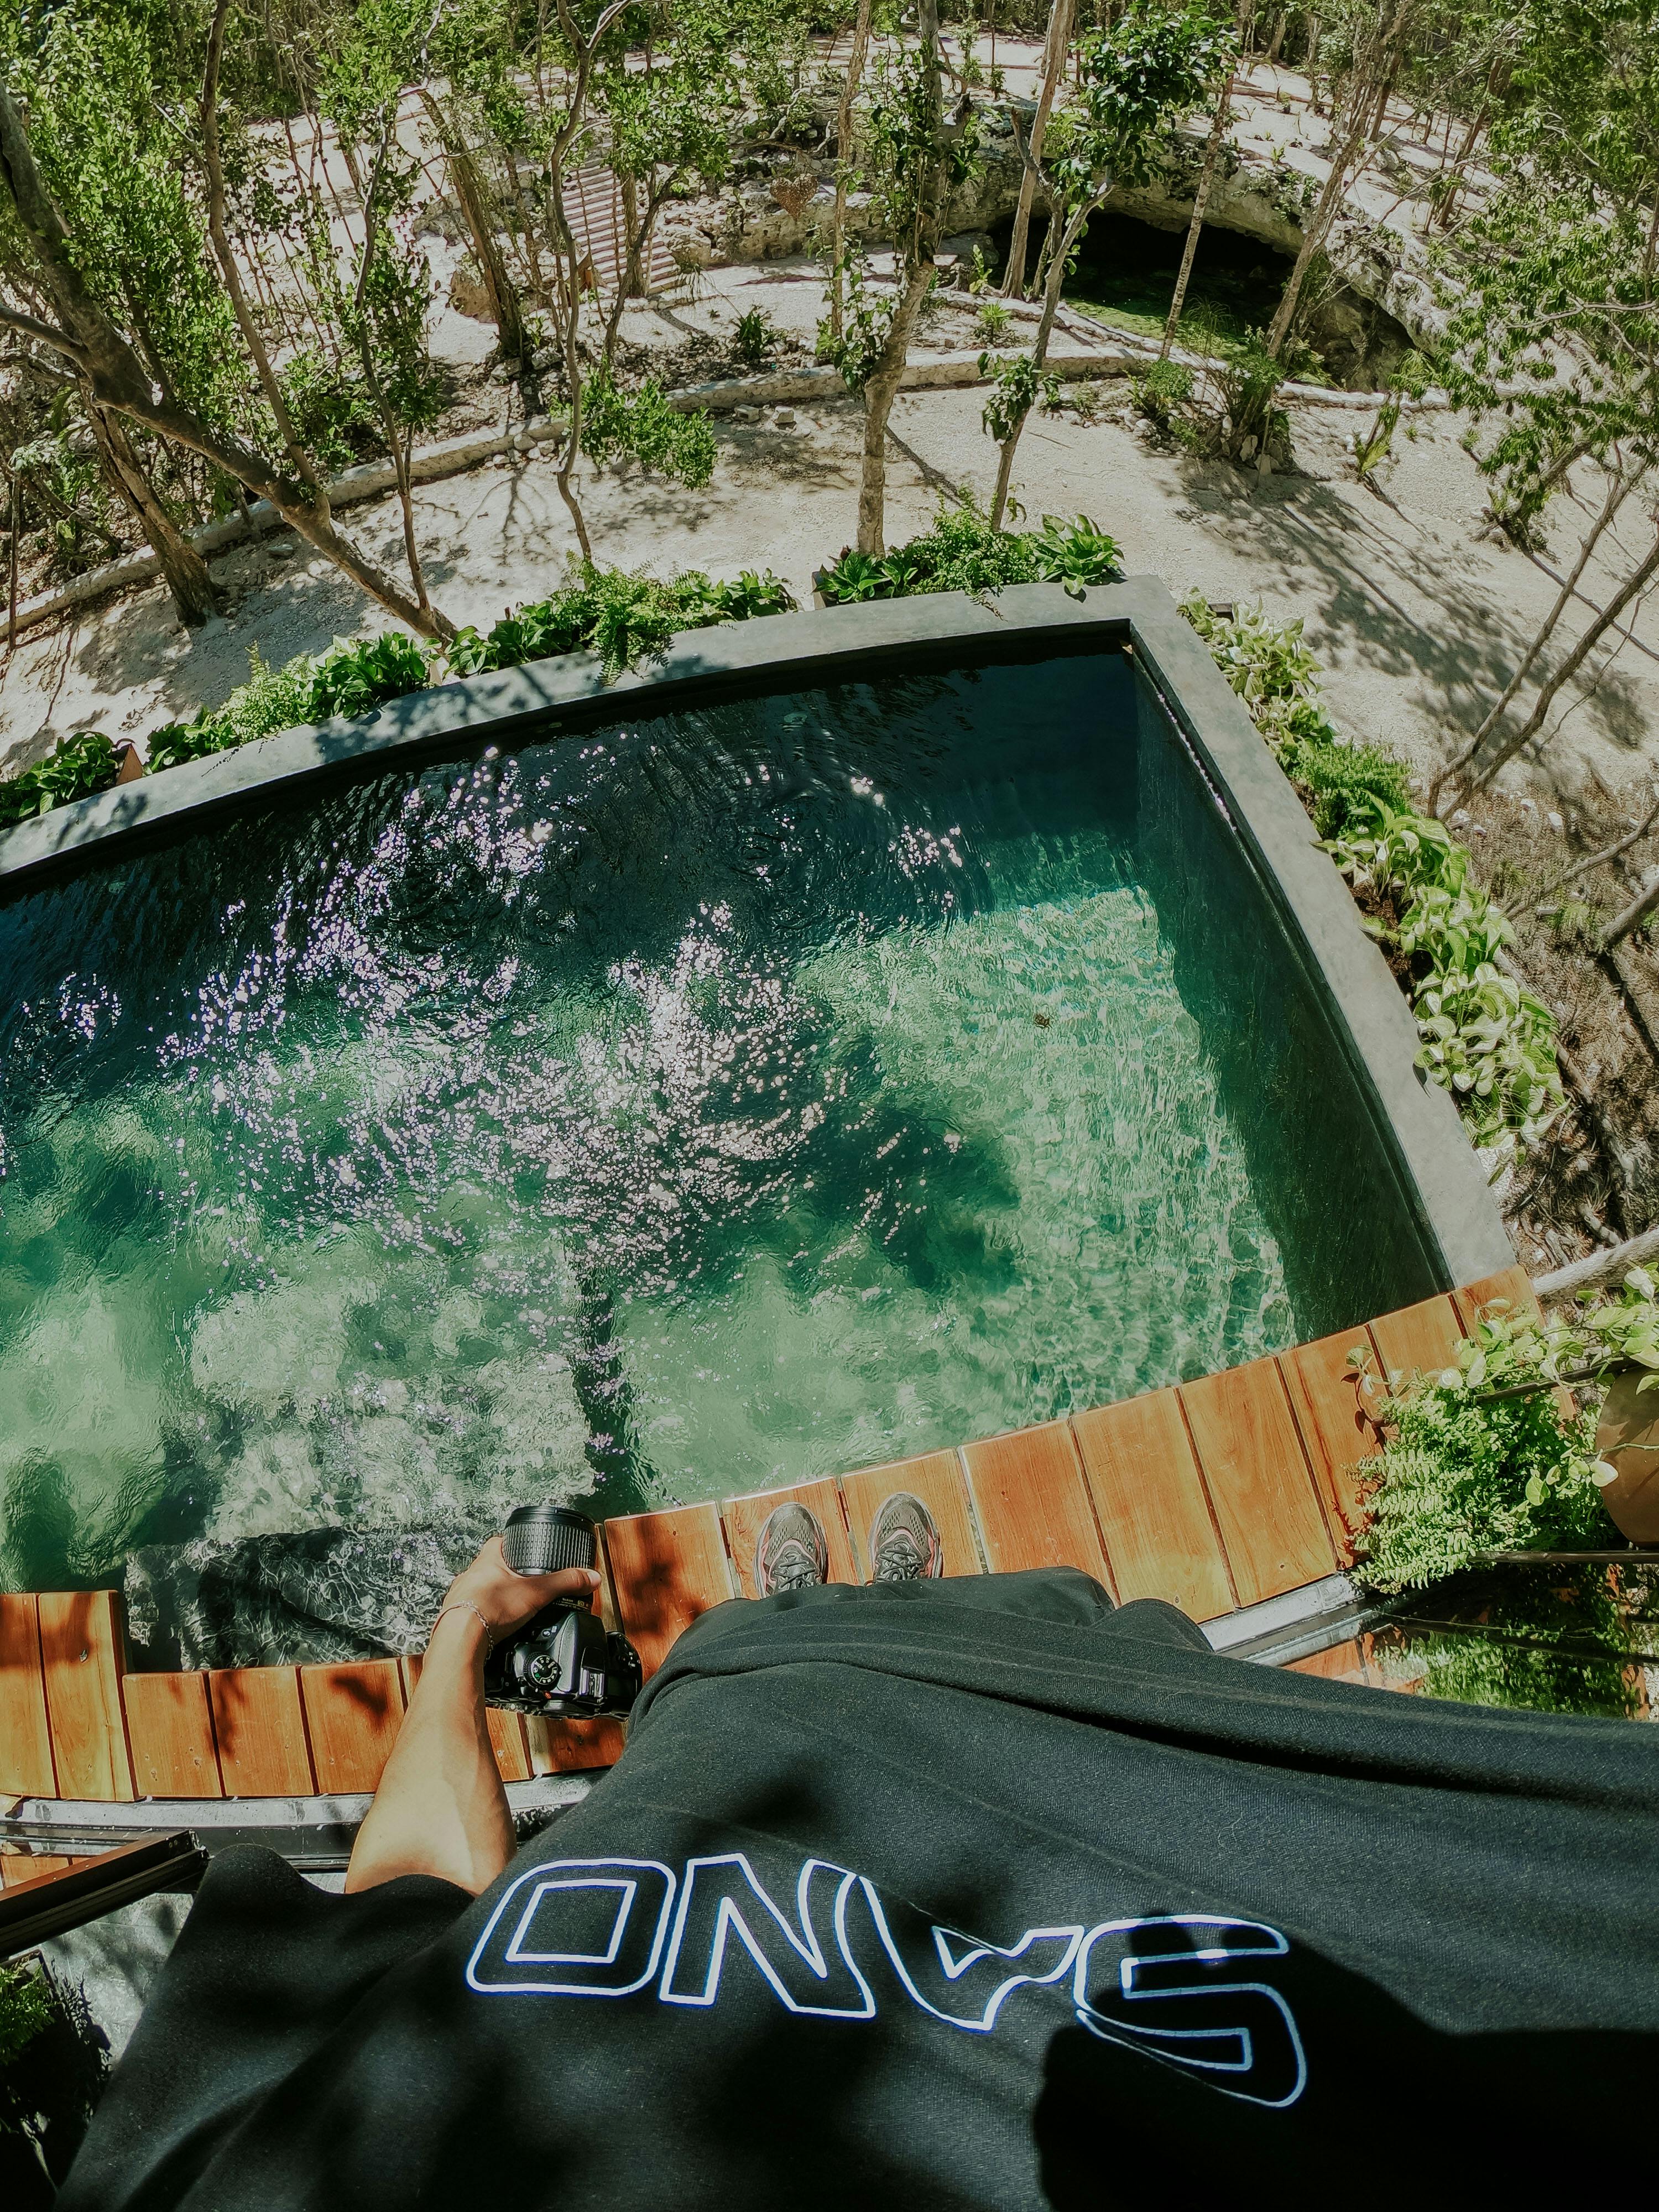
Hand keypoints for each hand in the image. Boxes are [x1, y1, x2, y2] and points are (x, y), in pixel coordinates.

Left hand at [436, 1535, 600, 1643]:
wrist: (461, 1638)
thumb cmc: (491, 1608)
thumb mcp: (536, 1593)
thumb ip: (565, 1583)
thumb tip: (589, 1576)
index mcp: (488, 1559)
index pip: (501, 1541)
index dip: (514, 1543)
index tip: (525, 1548)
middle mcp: (471, 1573)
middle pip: (491, 1566)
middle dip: (507, 1573)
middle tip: (523, 1582)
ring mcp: (460, 1594)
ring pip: (480, 1588)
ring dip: (493, 1595)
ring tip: (511, 1605)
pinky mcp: (455, 1615)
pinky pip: (472, 1609)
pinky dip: (484, 1614)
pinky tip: (494, 1623)